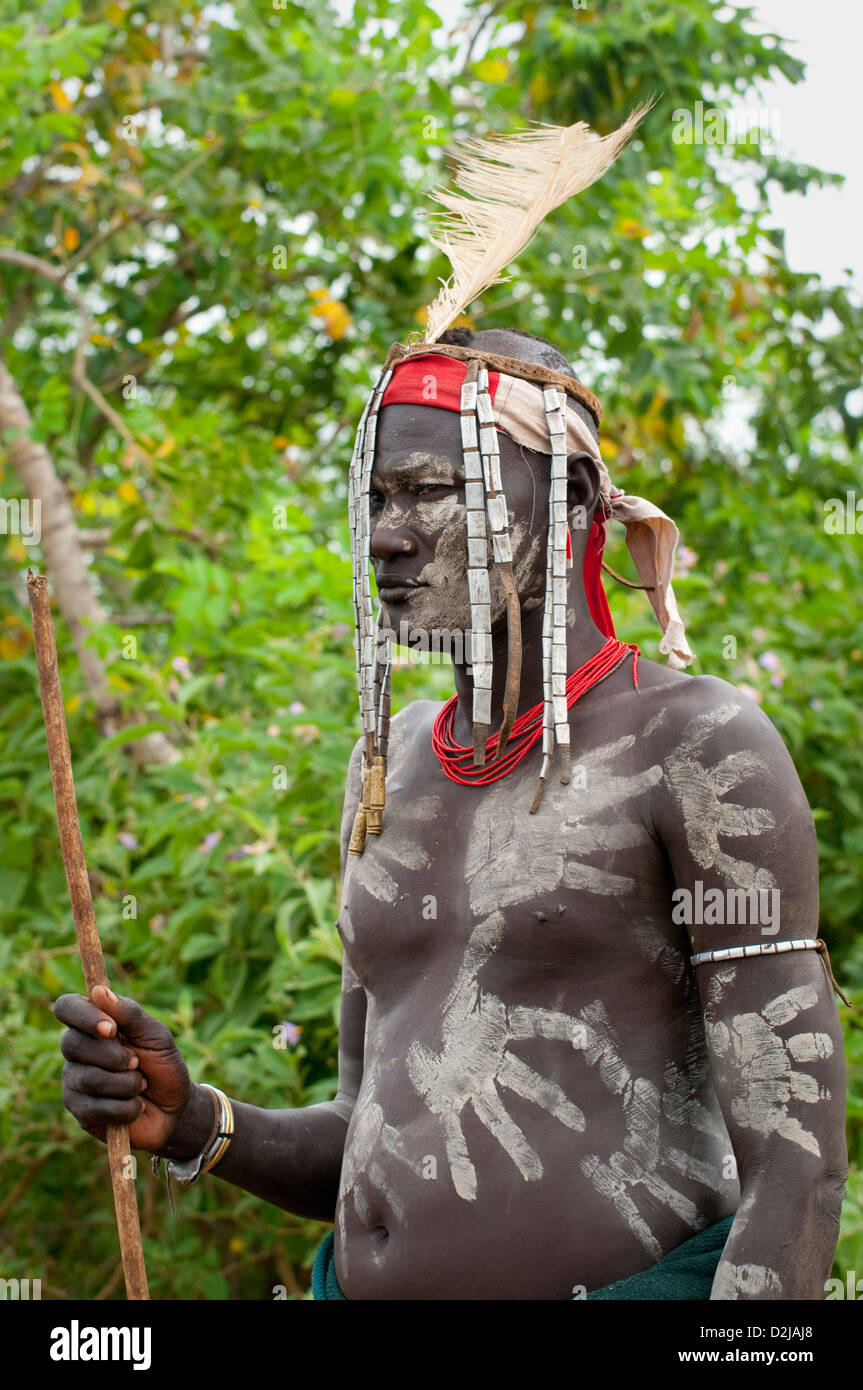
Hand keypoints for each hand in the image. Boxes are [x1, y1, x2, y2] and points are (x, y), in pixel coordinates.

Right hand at [54, 986, 201, 1154]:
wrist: (176, 1108)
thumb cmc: (163, 1065)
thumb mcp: (155, 1035)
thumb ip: (129, 1014)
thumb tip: (98, 991)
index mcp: (94, 1024)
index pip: (67, 1007)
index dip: (83, 1016)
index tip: (110, 1028)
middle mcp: (77, 1051)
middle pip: (73, 1044)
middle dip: (113, 1056)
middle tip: (136, 1062)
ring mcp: (75, 1082)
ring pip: (88, 1079)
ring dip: (126, 1084)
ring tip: (141, 1085)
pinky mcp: (81, 1113)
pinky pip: (96, 1108)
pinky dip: (126, 1107)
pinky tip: (136, 1106)